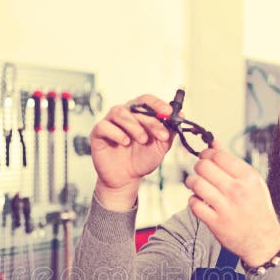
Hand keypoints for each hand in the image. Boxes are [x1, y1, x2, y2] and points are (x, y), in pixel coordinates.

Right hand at [90, 94, 174, 209]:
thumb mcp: (160, 147)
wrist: (126, 179)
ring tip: (143, 140)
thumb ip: (170, 131)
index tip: (168, 112)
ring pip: (120, 112)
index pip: (147, 100)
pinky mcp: (98, 133)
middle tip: (161, 135)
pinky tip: (125, 142)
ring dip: (134, 126)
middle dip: (151, 121)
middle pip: (135, 107)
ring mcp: (110, 122)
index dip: (158, 104)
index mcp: (138, 114)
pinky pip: (104, 126)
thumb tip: (181, 115)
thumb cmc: (141, 160)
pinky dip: (116, 133)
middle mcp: (124, 114)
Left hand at [185, 144, 279, 265]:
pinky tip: (200, 201)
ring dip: (191, 183)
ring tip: (196, 186)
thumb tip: (213, 142)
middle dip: (197, 167)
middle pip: (203, 166)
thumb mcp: (251, 182)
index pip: (217, 155)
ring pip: (195, 184)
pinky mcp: (216, 223)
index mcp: (248, 177)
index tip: (205, 158)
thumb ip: (230, 162)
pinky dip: (193, 201)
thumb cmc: (257, 208)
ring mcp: (226, 207)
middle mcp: (237, 190)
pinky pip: (194, 204)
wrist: (263, 241)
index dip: (206, 154)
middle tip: (200, 172)